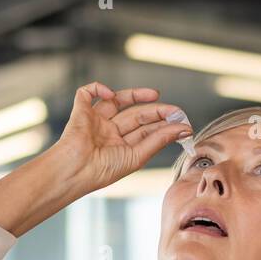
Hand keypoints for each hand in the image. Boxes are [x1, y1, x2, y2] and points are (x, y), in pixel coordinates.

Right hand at [51, 82, 192, 194]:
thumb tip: (184, 129)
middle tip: (174, 110)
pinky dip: (99, 88)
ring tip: (155, 95)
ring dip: (137, 95)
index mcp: (120, 147)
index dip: (163, 125)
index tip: (183, 123)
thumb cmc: (101, 171)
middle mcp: (108, 133)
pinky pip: (87, 92)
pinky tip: (111, 93)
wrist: (75, 171)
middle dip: (155, 111)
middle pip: (135, 115)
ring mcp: (95, 121)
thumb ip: (159, 140)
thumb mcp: (136, 156)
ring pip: (117, 100)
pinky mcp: (80, 111)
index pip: (144, 131)